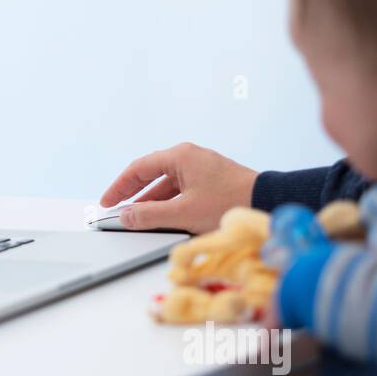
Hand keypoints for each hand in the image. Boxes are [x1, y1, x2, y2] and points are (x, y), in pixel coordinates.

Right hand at [99, 142, 257, 234]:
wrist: (269, 203)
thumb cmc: (228, 204)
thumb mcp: (183, 213)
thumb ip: (149, 215)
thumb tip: (125, 216)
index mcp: (180, 156)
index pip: (138, 169)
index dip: (119, 187)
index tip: (107, 202)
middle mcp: (190, 157)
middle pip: (152, 174)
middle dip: (133, 194)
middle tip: (117, 210)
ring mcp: (203, 168)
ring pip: (168, 184)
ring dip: (151, 201)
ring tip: (137, 219)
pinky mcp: (213, 181)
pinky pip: (182, 189)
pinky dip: (169, 202)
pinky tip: (163, 217)